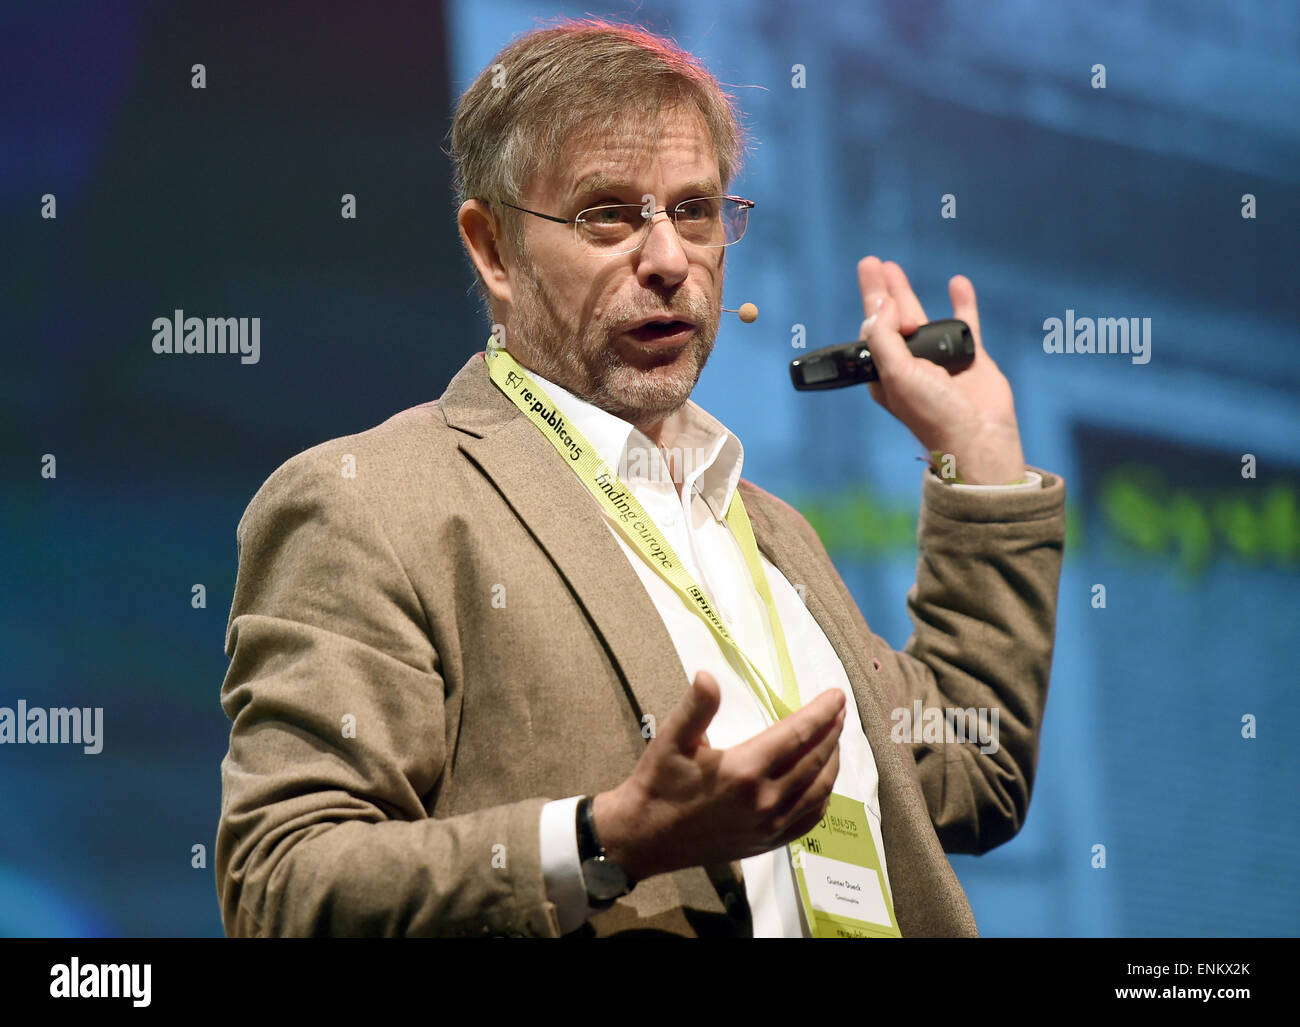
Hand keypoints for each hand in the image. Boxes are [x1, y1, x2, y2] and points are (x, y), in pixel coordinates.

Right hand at [593, 669, 844, 882]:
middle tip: (840, 709)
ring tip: (835, 738)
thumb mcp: (671, 739)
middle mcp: (765, 800)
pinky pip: (809, 818)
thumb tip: (708, 676)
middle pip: (815, 759)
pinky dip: (823, 795)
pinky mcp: (768, 842)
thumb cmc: (658, 783)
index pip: (798, 734)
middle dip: (832, 730)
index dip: (821, 712)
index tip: (836, 695)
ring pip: (819, 790)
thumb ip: (696, 707)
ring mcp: (770, 825)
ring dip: (833, 760)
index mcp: (744, 770)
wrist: (644, 838)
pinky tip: (822, 781)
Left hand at [857, 256, 1025, 484]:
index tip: (877, 288)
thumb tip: (884, 305)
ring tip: (894, 268)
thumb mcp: (896, 375)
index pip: (872, 332)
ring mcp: (939, 358)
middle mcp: (909, 364)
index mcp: (886, 372)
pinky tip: (957, 283)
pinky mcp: (970, 355)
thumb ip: (884, 338)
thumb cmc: (933, 413)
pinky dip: (962, 302)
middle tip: (870, 262)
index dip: (872, 307)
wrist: (978, 435)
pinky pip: (965, 322)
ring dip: (908, 293)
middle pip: (892, 318)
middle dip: (881, 291)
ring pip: (922, 317)